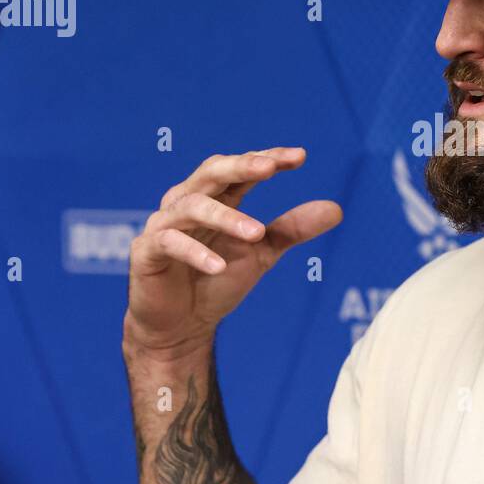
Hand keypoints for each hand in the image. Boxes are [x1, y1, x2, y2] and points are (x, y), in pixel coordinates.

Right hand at [124, 147, 341, 358]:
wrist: (181, 327)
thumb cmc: (217, 282)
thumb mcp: (261, 253)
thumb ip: (292, 230)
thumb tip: (337, 209)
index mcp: (217, 198)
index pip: (241, 169)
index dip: (267, 158)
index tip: (299, 156)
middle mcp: (188, 203)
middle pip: (212, 173)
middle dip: (240, 167)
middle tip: (269, 168)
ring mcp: (164, 225)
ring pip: (192, 206)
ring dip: (225, 217)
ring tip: (256, 233)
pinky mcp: (147, 253)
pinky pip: (170, 243)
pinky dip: (196, 252)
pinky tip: (219, 267)